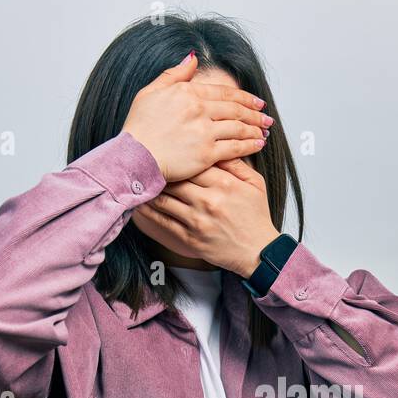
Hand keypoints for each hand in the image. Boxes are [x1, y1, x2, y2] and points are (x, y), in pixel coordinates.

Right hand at [121, 51, 271, 181]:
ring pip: (238, 127)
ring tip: (265, 131)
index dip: (244, 98)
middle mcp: (199, 109)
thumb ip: (174, 74)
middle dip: (255, 113)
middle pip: (236, 109)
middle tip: (266, 117)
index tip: (256, 102)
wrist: (133, 156)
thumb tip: (192, 58)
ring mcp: (204, 131)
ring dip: (255, 129)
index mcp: (188, 92)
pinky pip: (235, 148)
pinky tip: (258, 145)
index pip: (224, 93)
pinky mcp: (207, 153)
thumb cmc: (138, 127)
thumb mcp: (151, 91)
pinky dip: (249, 145)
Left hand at [133, 159, 281, 275]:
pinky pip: (163, 221)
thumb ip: (237, 164)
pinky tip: (140, 203)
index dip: (178, 157)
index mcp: (224, 183)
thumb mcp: (255, 184)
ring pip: (165, 199)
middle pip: (175, 179)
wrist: (258, 252)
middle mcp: (209, 200)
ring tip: (139, 180)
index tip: (167, 152)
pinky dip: (149, 212)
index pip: (193, 163)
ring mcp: (198, 220)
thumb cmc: (256, 217)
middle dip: (161, 171)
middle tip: (147, 163)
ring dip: (150, 190)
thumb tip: (220, 145)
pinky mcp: (190, 238)